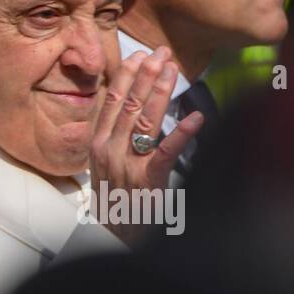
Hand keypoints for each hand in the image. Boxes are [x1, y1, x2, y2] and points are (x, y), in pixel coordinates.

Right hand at [87, 46, 204, 244]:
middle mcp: (108, 151)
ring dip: (160, 92)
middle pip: (128, 105)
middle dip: (145, 76)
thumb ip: (113, 140)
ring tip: (173, 70)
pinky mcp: (148, 181)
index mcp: (97, 145)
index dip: (125, 76)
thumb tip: (126, 111)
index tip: (138, 56)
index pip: (110, 102)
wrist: (113, 241)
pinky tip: (197, 118)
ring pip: (144, 120)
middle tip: (160, 53)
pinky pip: (165, 152)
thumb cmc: (115, 204)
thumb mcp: (104, 168)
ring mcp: (127, 165)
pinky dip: (181, 134)